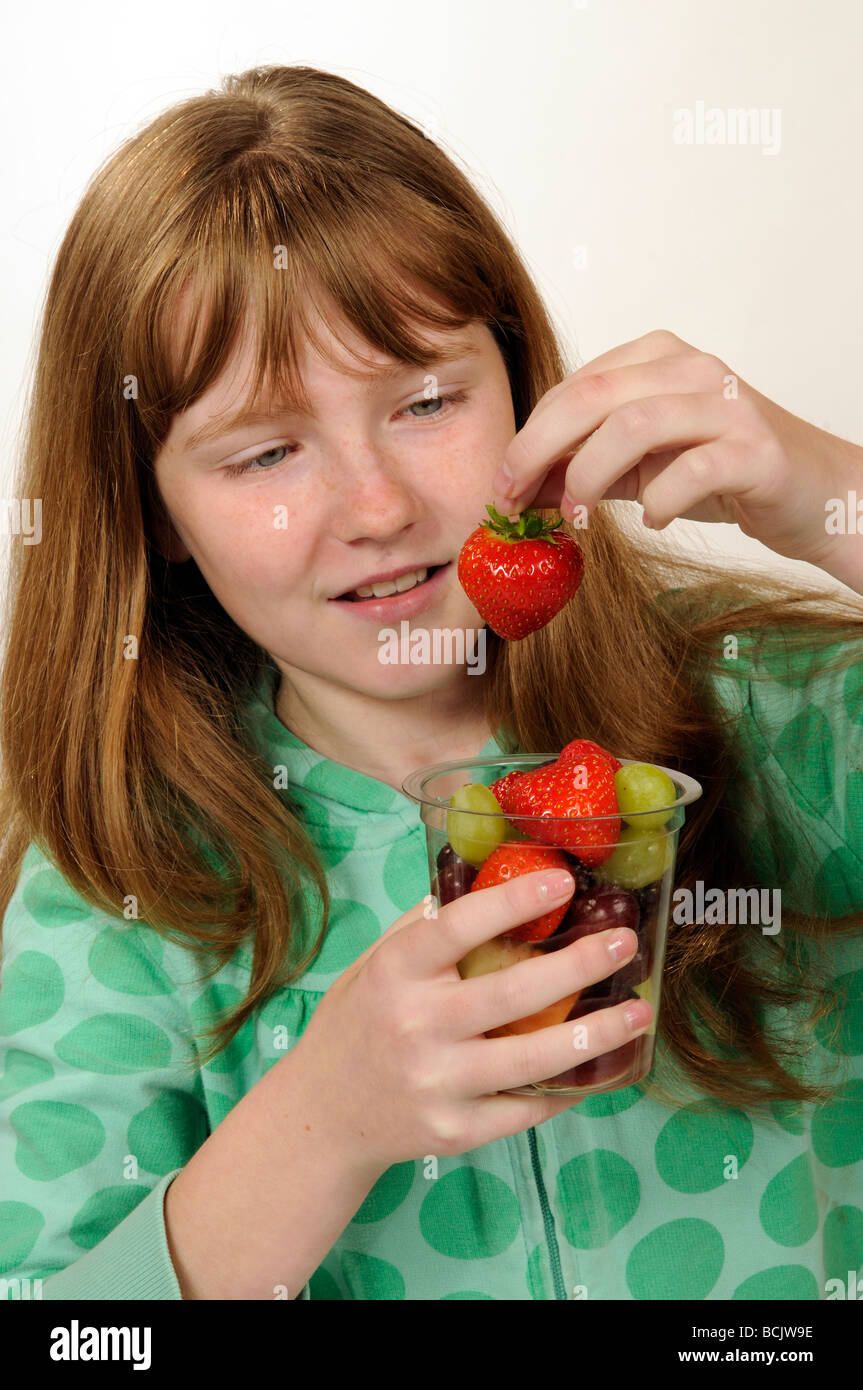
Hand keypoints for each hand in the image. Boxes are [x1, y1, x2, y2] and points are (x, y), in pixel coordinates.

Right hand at [294, 870, 648, 1167]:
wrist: (324, 1117)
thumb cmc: (360, 1023)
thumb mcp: (374, 963)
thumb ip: (427, 927)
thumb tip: (490, 878)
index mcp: (395, 972)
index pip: (458, 927)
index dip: (514, 901)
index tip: (563, 881)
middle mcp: (415, 1026)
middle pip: (512, 993)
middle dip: (579, 966)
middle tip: (624, 944)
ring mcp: (436, 1084)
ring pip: (532, 1060)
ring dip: (595, 1035)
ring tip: (639, 1012)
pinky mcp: (454, 1131)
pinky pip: (525, 1109)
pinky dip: (568, 1088)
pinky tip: (600, 1066)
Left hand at [492, 329, 862, 580]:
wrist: (813, 492)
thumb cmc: (722, 474)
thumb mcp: (640, 470)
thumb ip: (583, 470)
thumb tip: (520, 489)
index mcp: (657, 358)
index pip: (573, 388)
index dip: (528, 437)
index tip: (501, 486)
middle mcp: (692, 369)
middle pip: (592, 396)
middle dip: (539, 451)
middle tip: (514, 500)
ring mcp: (727, 405)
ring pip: (635, 426)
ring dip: (590, 476)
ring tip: (579, 518)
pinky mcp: (756, 449)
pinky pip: (692, 470)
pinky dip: (660, 500)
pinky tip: (654, 520)